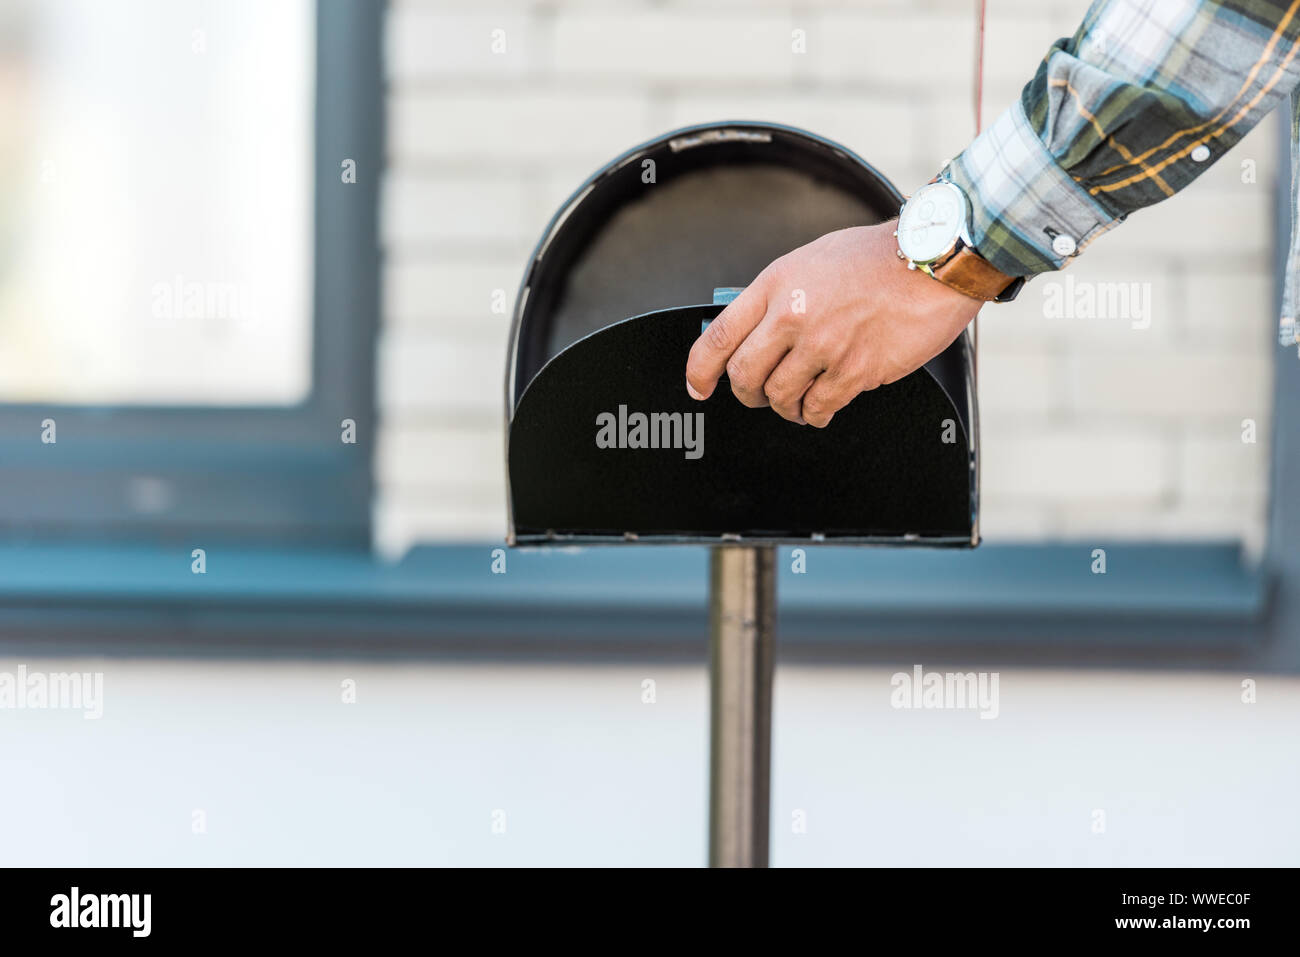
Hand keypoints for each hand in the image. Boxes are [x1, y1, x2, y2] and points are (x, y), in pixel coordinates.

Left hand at [684, 223, 981, 426]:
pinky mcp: (855, 370)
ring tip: (798, 400)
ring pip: (780, 397)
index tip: (697, 387)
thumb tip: (756, 329)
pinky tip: (822, 406)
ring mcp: (823, 345)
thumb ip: (780, 296)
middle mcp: (793, 316)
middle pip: (743, 376)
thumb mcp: (811, 261)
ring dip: (785, 407)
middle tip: (757, 395)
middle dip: (746, 394)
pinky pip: (819, 407)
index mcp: (776, 285)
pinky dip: (816, 413)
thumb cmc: (878, 256)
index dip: (699, 371)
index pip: (717, 338)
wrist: (931, 258)